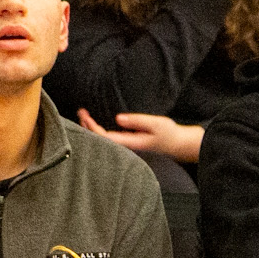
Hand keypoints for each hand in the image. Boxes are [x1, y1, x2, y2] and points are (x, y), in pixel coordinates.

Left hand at [76, 110, 203, 161]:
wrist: (178, 144)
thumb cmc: (168, 133)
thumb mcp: (155, 124)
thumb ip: (137, 121)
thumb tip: (117, 118)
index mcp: (129, 143)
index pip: (104, 137)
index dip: (92, 127)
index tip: (85, 114)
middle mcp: (125, 146)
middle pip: (100, 139)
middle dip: (88, 126)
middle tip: (80, 111)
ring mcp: (126, 145)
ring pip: (103, 139)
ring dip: (92, 128)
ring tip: (84, 115)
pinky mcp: (128, 142)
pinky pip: (108, 137)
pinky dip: (99, 129)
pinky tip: (95, 123)